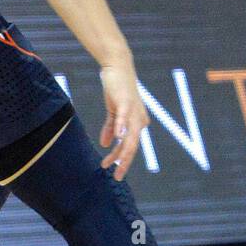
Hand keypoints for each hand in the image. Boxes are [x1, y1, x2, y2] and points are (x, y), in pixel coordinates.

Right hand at [98, 57, 147, 180]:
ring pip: (130, 136)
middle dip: (124, 162)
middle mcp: (139, 119)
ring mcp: (134, 111)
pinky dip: (121, 128)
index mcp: (137, 123)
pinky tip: (117, 139)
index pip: (131, 146)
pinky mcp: (126, 102)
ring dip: (121, 151)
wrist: (118, 68)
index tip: (115, 172)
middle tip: (117, 176)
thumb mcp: (114, 111)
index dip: (123, 159)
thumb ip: (111, 127)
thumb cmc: (117, 90)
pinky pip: (124, 118)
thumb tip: (106, 144)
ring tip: (111, 163)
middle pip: (133, 146)